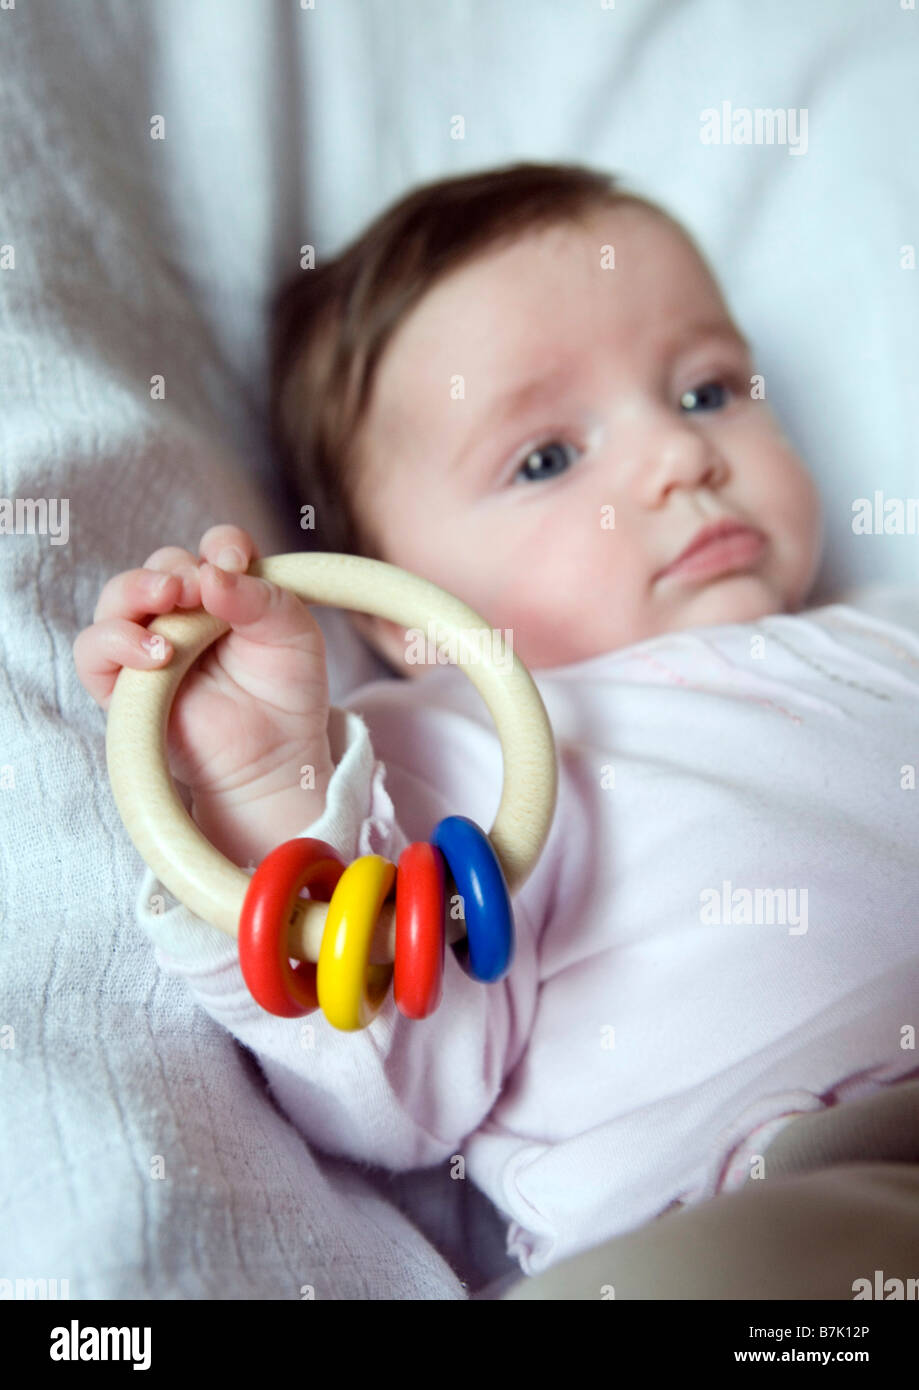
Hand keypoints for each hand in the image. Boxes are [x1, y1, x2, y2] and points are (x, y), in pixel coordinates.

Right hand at [73, 524, 333, 822]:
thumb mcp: (294, 637)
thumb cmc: (285, 696)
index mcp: (225, 592)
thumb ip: (263, 600)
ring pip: (116, 599)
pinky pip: (94, 652)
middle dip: (174, 568)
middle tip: (195, 587)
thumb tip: (213, 575)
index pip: (213, 549)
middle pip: (159, 567)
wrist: (274, 761)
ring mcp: (147, 645)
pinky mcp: (122, 685)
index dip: (221, 545)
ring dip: (136, 590)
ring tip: (170, 604)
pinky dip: (115, 642)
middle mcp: (181, 612)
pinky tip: (156, 653)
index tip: (238, 561)